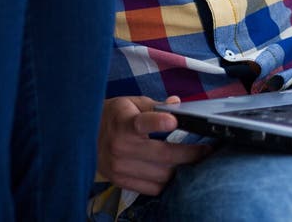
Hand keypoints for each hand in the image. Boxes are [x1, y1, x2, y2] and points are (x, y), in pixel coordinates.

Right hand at [97, 96, 211, 195]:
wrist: (84, 135)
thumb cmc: (114, 116)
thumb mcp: (132, 103)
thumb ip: (156, 106)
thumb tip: (177, 103)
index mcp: (124, 123)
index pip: (142, 123)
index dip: (158, 122)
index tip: (174, 121)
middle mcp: (121, 147)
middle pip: (162, 156)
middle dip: (189, 154)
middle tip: (206, 150)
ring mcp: (120, 167)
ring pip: (161, 175)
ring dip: (182, 170)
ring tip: (197, 162)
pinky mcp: (121, 181)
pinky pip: (151, 189)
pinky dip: (167, 183)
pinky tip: (178, 173)